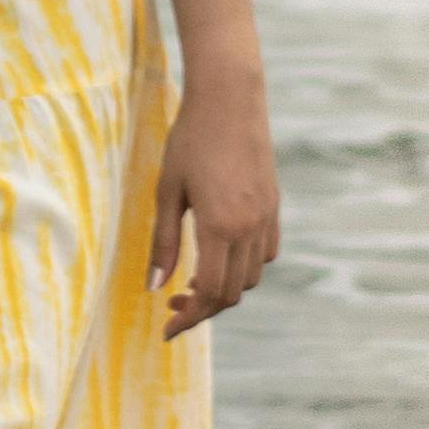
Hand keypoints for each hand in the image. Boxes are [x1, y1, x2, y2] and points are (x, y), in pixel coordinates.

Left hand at [151, 82, 278, 337]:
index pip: (209, 293)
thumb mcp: (167, 192)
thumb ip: (162, 242)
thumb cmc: (190, 140)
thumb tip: (154, 288)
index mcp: (220, 226)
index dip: (189, 318)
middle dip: (202, 310)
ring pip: (251, 277)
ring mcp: (267, 217)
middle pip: (232, 293)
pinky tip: (220, 256)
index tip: (167, 329)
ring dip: (223, 289)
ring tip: (192, 283)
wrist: (230, 99)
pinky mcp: (273, 206)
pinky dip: (244, 268)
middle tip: (172, 308)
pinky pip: (265, 253)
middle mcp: (250, 227)